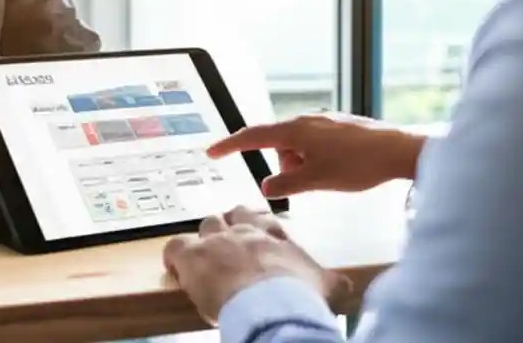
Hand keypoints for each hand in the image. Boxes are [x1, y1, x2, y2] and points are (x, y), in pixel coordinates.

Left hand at [163, 206, 351, 323]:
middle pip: (231, 216)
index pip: (262, 219)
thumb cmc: (299, 297)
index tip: (255, 237)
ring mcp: (217, 240)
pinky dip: (175, 256)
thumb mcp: (324, 286)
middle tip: (227, 247)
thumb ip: (331, 281)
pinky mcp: (192, 256)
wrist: (274, 306)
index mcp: (274, 236)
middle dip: (228, 228)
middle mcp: (245, 231)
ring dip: (204, 241)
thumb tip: (347, 286)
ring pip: (206, 226)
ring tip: (203, 259)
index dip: (256, 226)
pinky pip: (175, 246)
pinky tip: (176, 267)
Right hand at [208, 114, 425, 196]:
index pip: (252, 136)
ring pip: (299, 148)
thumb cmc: (358, 164)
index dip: (230, 145)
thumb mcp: (316, 181)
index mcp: (295, 130)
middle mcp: (306, 120)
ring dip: (303, 166)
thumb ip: (285, 185)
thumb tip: (267, 186)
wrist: (398, 151)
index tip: (212, 151)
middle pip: (279, 146)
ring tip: (329, 179)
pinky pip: (316, 146)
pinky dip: (317, 161)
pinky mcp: (338, 127)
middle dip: (285, 168)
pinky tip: (339, 171)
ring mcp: (323, 122)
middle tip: (305, 185)